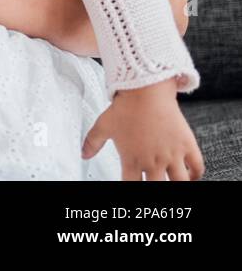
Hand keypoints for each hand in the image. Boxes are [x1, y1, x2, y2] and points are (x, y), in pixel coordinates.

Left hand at [82, 79, 204, 179]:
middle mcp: (153, 161)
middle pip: (157, 188)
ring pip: (180, 182)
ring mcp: (172, 154)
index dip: (131, 189)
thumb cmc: (125, 107)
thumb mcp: (103, 125)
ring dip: (177, 184)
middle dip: (155, 189)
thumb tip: (83, 154)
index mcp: (132, 159)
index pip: (132, 186)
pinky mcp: (187, 145)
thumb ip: (92, 142)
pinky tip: (190, 174)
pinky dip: (195, 174)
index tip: (133, 186)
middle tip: (154, 182)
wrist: (145, 90)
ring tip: (172, 182)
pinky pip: (197, 167)